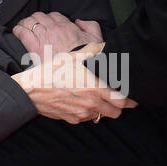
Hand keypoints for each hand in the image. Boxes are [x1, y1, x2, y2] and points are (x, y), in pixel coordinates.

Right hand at [12, 44, 134, 123]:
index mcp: (96, 89)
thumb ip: (94, 52)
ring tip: (97, 99)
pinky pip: (87, 119)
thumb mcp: (74, 57)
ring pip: (101, 116)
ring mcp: (82, 114)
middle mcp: (91, 104)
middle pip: (115, 113)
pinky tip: (83, 102)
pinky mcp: (72, 119)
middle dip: (118, 107)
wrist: (31, 90)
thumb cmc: (53, 71)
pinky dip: (89, 113)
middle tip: (116, 98)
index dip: (131, 101)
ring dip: (103, 110)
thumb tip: (105, 46)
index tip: (134, 99)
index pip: (123, 100)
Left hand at [13, 11, 101, 57]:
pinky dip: (18, 30)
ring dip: (26, 23)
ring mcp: (43, 37)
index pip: (54, 15)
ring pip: (30, 22)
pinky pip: (22, 33)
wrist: (79, 70)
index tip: (48, 23)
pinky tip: (17, 32)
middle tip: (34, 25)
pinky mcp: (35, 48)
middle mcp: (54, 29)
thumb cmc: (88, 57)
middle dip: (36, 19)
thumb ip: (90, 25)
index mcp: (67, 26)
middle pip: (40, 16)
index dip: (50, 19)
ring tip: (23, 26)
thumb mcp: (96, 38)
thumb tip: (79, 21)